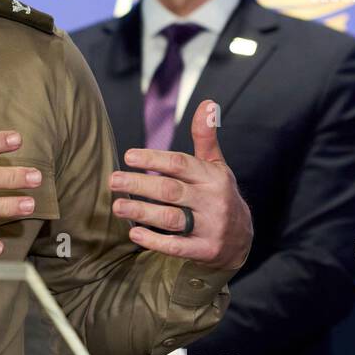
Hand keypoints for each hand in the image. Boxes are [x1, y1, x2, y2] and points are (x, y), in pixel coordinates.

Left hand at [110, 100, 251, 270]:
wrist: (241, 239)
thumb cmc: (218, 195)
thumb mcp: (216, 166)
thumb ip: (205, 137)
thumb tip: (207, 104)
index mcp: (213, 177)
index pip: (181, 164)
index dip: (154, 159)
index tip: (128, 156)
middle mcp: (212, 201)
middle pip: (171, 191)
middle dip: (140, 185)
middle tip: (113, 181)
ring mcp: (210, 227)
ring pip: (171, 218)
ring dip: (142, 212)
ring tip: (117, 206)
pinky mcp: (205, 250)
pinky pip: (177, 247)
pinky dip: (154, 241)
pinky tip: (134, 233)